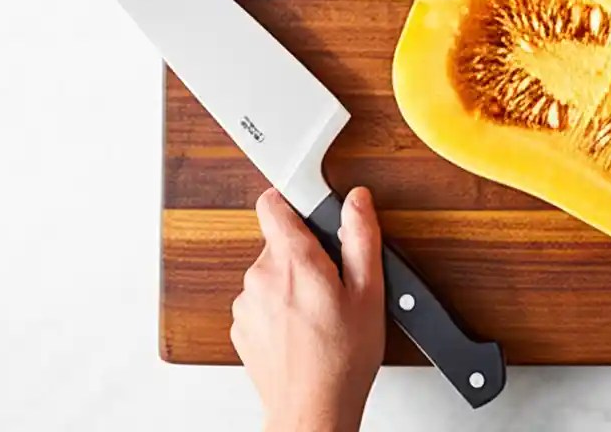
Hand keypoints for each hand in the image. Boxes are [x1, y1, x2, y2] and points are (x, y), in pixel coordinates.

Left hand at [231, 187, 385, 431]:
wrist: (313, 410)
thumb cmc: (342, 359)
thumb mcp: (369, 292)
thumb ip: (361, 236)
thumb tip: (356, 201)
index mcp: (292, 261)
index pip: (273, 204)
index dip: (293, 201)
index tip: (310, 212)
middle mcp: (260, 277)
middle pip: (278, 243)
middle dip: (305, 254)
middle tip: (334, 282)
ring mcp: (246, 304)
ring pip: (271, 274)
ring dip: (292, 283)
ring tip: (321, 313)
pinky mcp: (241, 328)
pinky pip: (261, 302)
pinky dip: (280, 308)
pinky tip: (305, 330)